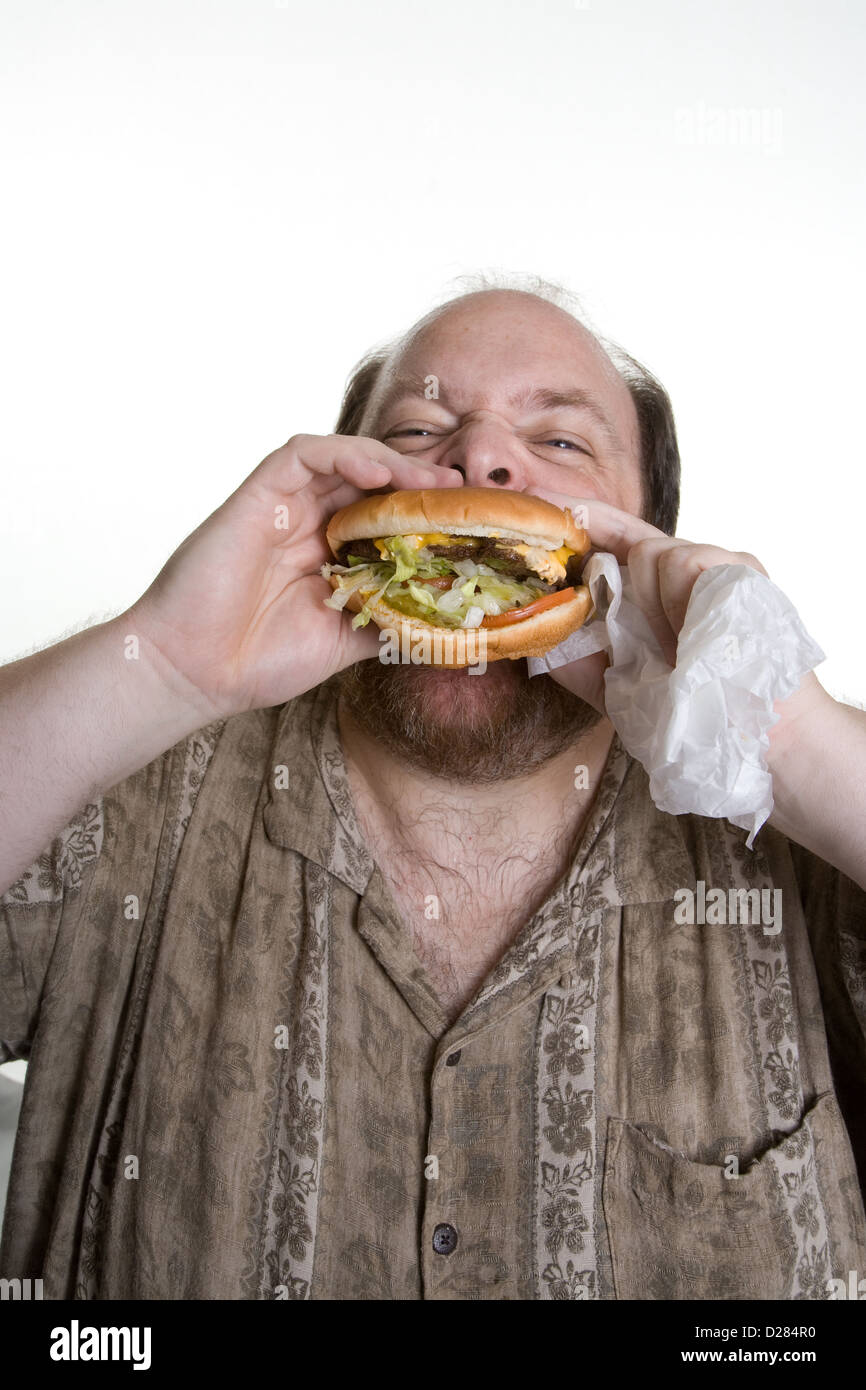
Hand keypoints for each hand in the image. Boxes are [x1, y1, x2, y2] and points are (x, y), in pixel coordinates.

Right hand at [127, 435, 461, 716]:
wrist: (195, 674)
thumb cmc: (259, 662)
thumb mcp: (346, 642)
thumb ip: (389, 621)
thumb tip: (447, 622)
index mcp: (327, 554)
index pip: (383, 514)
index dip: (424, 510)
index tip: (466, 520)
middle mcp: (307, 523)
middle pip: (370, 480)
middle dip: (418, 480)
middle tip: (460, 490)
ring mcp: (282, 507)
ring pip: (343, 458)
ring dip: (390, 462)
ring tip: (427, 479)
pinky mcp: (256, 495)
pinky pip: (301, 453)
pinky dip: (342, 453)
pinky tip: (377, 473)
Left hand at [533, 492, 768, 711]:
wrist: (757, 737)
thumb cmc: (693, 715)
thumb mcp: (620, 688)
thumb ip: (578, 663)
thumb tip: (533, 639)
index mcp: (664, 590)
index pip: (619, 539)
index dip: (586, 521)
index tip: (550, 510)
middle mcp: (691, 568)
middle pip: (634, 545)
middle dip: (615, 578)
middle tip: (631, 630)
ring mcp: (720, 562)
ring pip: (655, 551)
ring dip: (650, 601)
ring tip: (676, 648)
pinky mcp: (740, 568)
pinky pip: (685, 561)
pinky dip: (675, 599)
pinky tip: (691, 636)